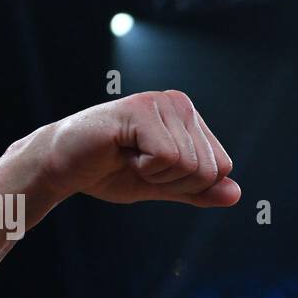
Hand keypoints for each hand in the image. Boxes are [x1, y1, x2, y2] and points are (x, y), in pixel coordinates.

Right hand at [34, 91, 240, 207]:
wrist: (61, 167)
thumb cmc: (109, 172)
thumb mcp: (163, 186)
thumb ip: (198, 191)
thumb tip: (236, 195)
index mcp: (190, 118)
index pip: (221, 167)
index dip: (188, 183)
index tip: (155, 170)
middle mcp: (180, 103)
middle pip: (209, 169)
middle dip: (172, 180)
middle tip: (138, 165)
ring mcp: (161, 102)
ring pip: (188, 164)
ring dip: (154, 174)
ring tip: (128, 156)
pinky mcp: (140, 110)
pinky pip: (167, 157)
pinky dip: (144, 168)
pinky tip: (121, 151)